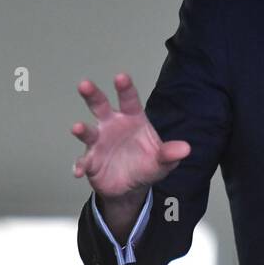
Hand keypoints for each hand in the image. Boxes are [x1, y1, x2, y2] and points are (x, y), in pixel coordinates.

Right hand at [71, 73, 189, 203]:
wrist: (132, 187)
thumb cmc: (147, 164)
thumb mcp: (163, 161)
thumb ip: (171, 154)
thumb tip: (186, 149)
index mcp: (132, 119)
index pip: (129, 100)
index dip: (125, 88)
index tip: (121, 77)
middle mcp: (112, 126)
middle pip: (100, 106)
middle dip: (92, 95)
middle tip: (84, 84)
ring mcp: (99, 142)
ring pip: (88, 132)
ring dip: (82, 130)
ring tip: (77, 128)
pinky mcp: (90, 161)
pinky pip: (83, 161)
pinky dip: (80, 165)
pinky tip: (79, 171)